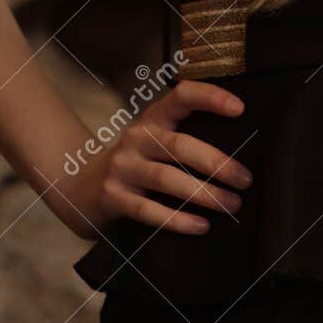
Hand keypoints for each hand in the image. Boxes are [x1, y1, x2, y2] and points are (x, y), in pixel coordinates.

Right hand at [60, 78, 252, 241]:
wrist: (78, 186)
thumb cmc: (133, 164)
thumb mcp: (153, 142)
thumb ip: (183, 140)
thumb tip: (239, 157)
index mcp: (152, 119)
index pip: (181, 96)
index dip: (210, 97)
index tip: (240, 109)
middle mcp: (137, 139)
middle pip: (180, 145)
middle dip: (217, 163)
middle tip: (244, 180)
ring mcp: (122, 168)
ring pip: (167, 179)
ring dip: (204, 193)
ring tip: (231, 205)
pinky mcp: (113, 197)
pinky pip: (148, 210)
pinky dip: (177, 220)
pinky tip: (200, 225)